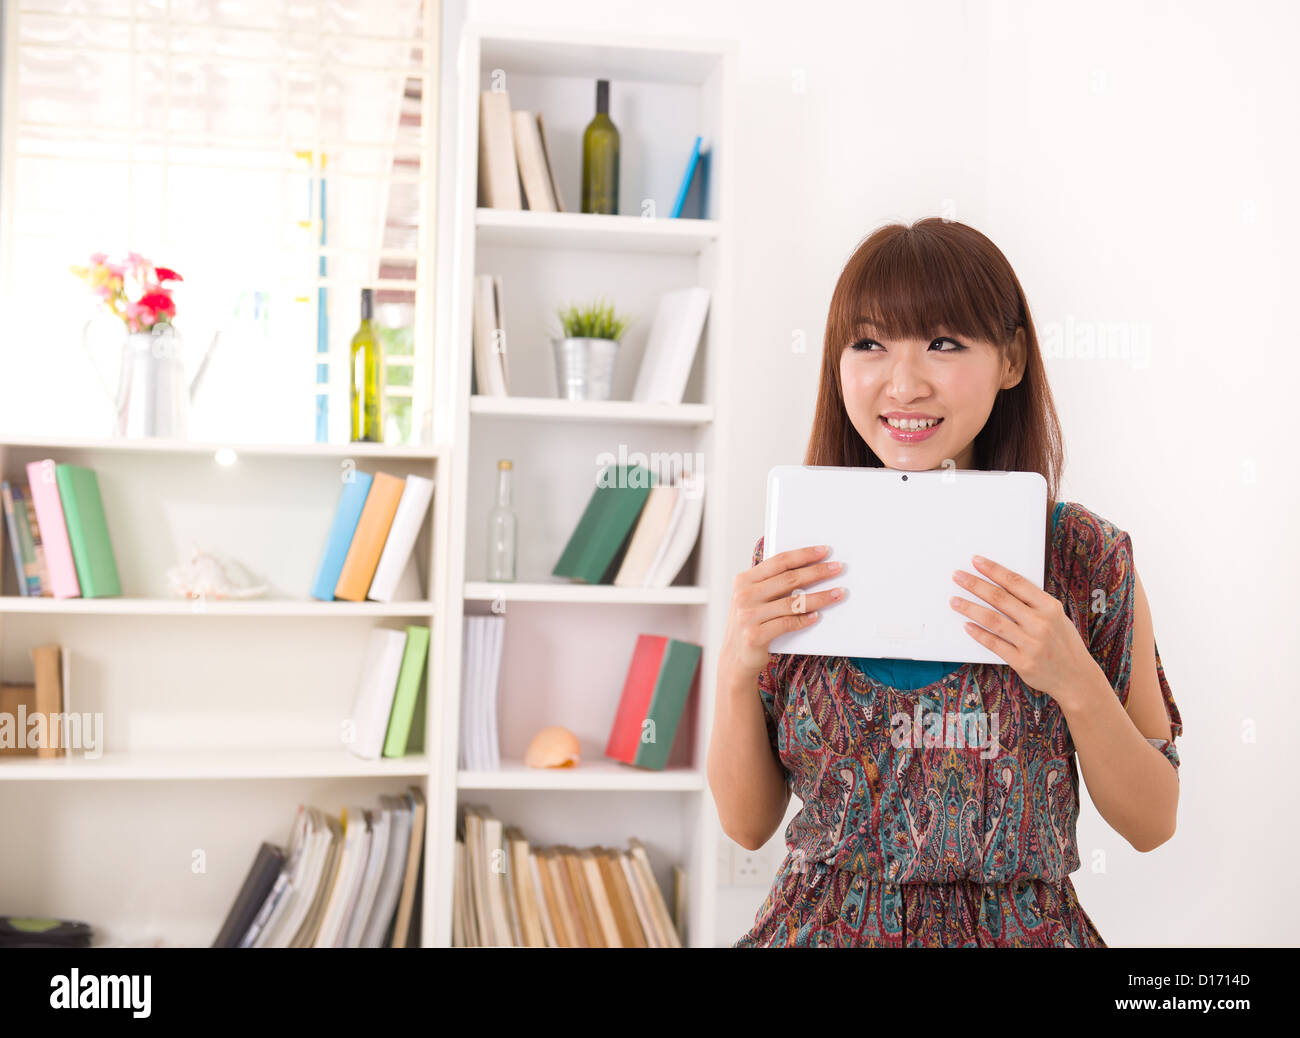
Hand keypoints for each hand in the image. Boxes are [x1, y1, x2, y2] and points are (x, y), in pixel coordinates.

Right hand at [720, 545, 845, 677]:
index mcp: (744, 580)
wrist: (735, 659)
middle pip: (789, 579)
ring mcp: (748, 616)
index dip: (803, 555)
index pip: (778, 561)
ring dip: (820, 597)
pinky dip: (805, 620)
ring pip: (792, 602)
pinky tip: (818, 616)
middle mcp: (744, 595)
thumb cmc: (751, 624)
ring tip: (838, 593)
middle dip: (817, 572)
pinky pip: (787, 624)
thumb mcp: (754, 599)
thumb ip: (772, 584)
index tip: (824, 551)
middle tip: (838, 568)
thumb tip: (809, 569)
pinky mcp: (755, 635)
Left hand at [949, 554, 1099, 708]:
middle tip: (958, 576)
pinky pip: (995, 644)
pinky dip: (979, 633)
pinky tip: (967, 625)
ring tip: (954, 600)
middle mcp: (1041, 623)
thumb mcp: (1057, 617)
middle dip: (975, 584)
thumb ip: (1034, 604)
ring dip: (970, 608)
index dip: (994, 570)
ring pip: (993, 620)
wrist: (1077, 678)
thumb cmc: (1064, 643)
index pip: (1016, 582)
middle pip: (1000, 598)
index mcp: (1050, 607)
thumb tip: (1002, 586)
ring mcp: (1031, 643)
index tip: (976, 561)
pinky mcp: (1022, 662)